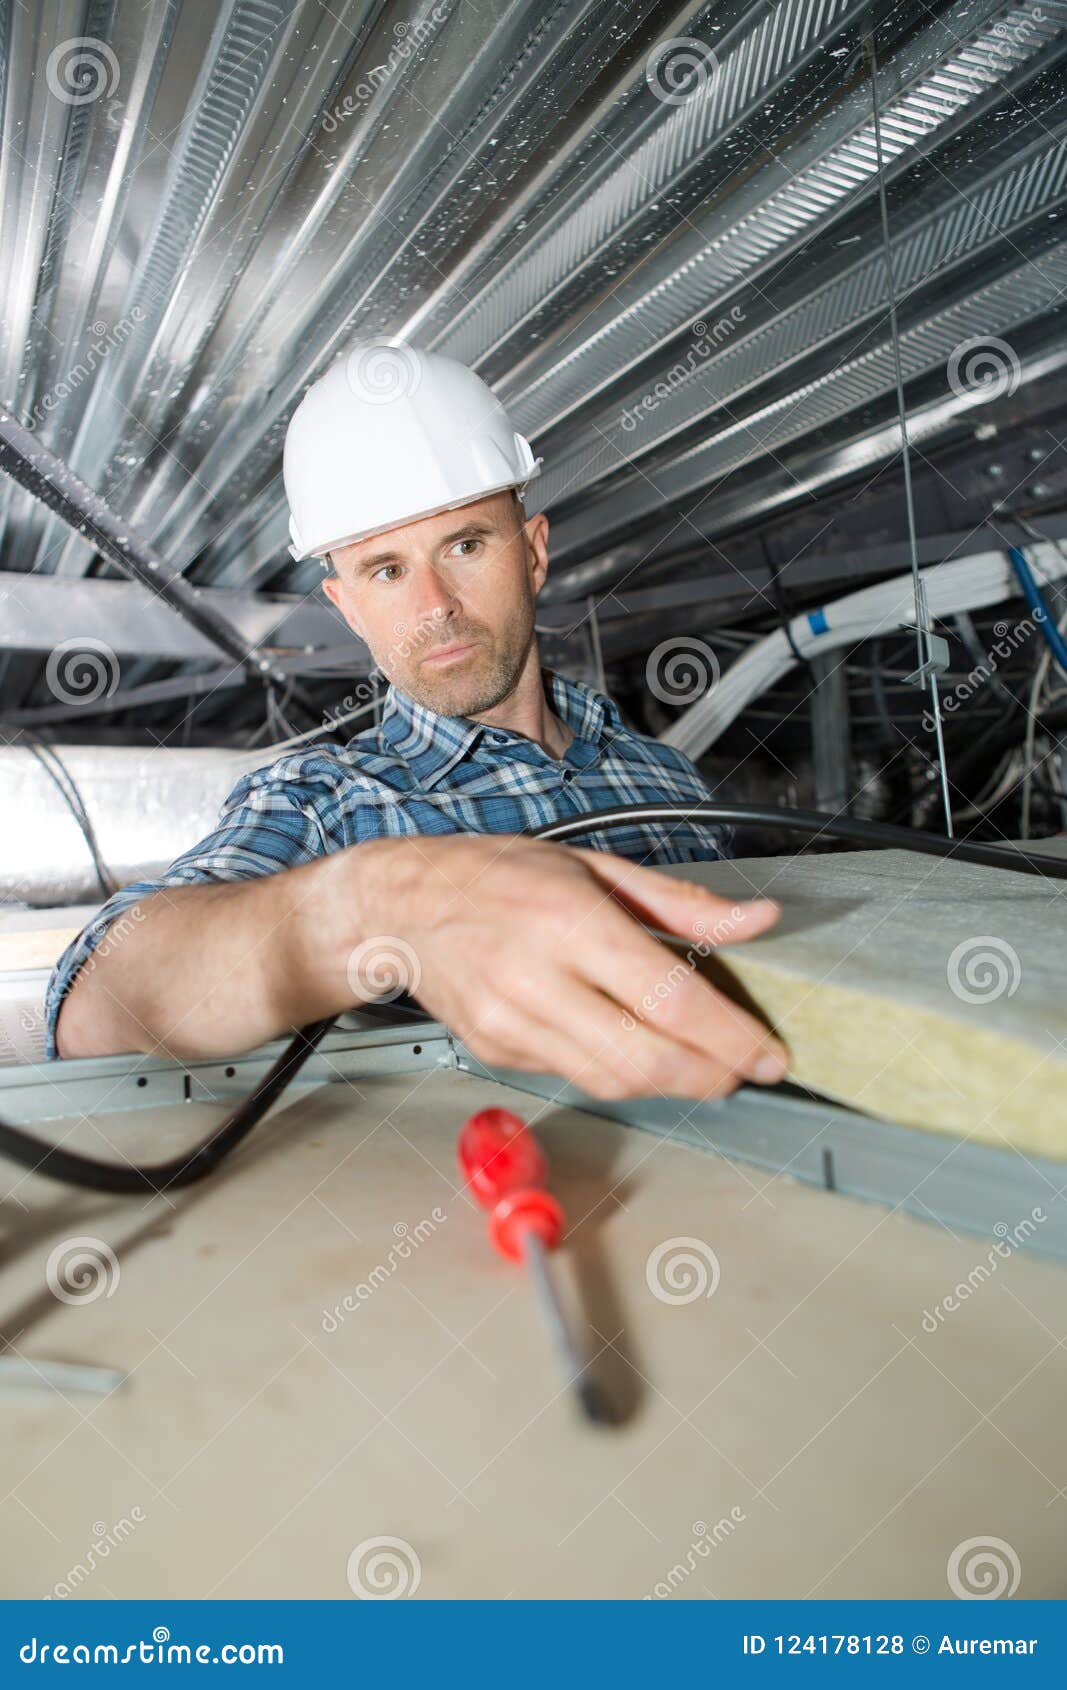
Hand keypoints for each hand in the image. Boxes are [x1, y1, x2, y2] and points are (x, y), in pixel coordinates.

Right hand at [354, 833, 786, 1101]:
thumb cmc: (498, 875)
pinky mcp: (496, 1051)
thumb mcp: (596, 866)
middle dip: (709, 1076)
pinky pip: (575, 1076)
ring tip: (701, 1063)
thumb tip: (758, 919)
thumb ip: (683, 904)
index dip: (730, 1037)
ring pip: (612, 1081)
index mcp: (569, 920)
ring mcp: (510, 1023)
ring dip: (669, 1082)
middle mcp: (536, 978)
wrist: (401, 905)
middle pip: (645, 1058)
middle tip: (743, 1071)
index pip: (670, 998)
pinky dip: (617, 1071)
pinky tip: (633, 1046)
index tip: (769, 1054)